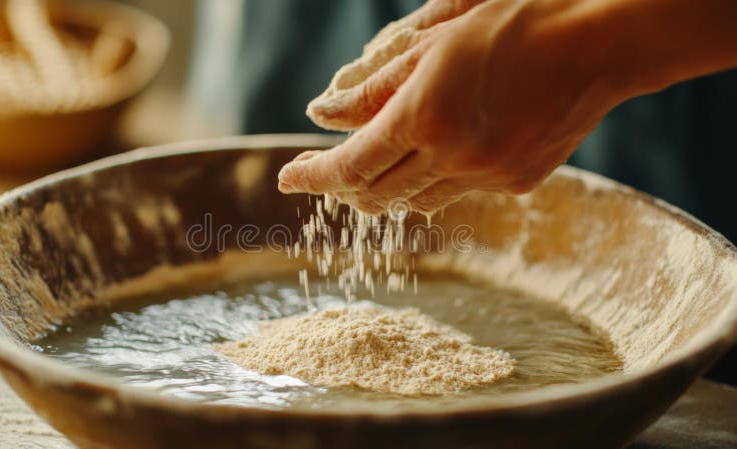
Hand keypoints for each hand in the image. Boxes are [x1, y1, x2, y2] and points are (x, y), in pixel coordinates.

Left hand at [279, 0, 624, 213]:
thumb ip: (373, 89)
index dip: (313, 176)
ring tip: (374, 166)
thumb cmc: (512, 27)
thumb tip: (322, 114)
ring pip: (416, 201)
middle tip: (323, 172)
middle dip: (342, 185)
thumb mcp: (432, 44)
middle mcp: (451, 157)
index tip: (287, 179)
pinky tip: (440, 155)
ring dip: (387, 187)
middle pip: (376, 192)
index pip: (349, 166)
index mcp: (423, 118)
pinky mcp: (516, 184)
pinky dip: (436, 180)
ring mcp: (486, 176)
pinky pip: (459, 193)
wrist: (596, 43)